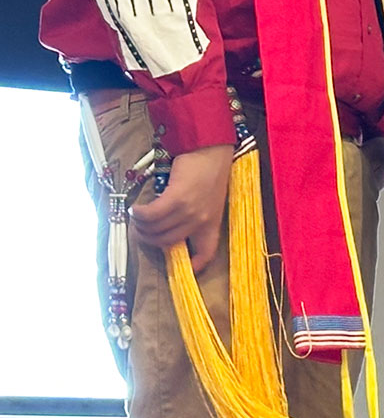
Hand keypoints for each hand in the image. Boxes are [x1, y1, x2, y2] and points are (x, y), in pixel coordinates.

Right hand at [132, 144, 232, 271]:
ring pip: (156, 230)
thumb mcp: (209, 198)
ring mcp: (190, 211)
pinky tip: (136, 209)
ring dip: (141, 226)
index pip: (207, 254)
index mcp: (213, 223)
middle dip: (149, 239)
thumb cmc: (209, 170)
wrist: (212, 148)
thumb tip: (169, 224)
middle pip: (167, 243)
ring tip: (137, 216)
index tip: (183, 269)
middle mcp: (201, 221)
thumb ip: (195, 214)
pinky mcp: (178, 198)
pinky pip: (151, 215)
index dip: (194, 266)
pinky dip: (139, 214)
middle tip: (141, 229)